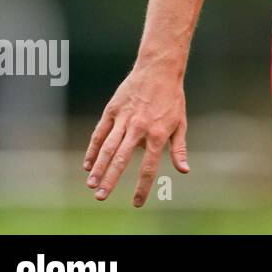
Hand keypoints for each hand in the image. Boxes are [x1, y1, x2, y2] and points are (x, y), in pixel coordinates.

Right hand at [83, 62, 189, 206]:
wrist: (159, 69)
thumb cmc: (172, 99)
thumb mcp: (180, 123)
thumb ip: (179, 148)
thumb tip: (184, 170)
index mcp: (157, 134)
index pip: (149, 166)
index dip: (142, 186)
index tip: (136, 202)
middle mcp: (139, 128)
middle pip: (122, 159)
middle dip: (111, 180)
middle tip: (101, 197)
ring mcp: (124, 118)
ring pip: (107, 147)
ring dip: (98, 167)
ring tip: (91, 184)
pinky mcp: (112, 110)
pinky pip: (99, 133)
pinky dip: (93, 149)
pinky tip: (88, 164)